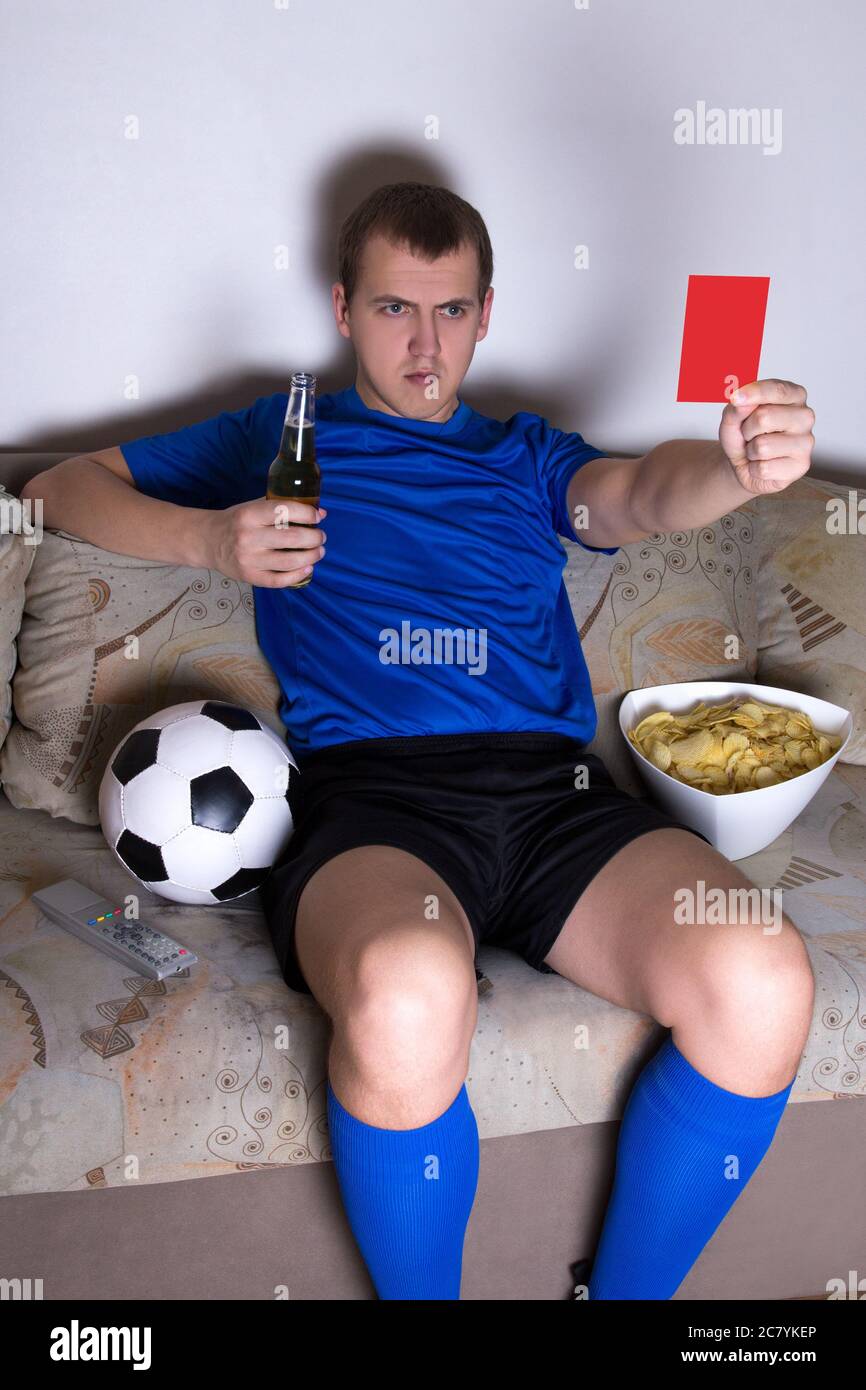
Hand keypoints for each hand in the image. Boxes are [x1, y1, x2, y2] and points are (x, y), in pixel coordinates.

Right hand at [204, 498, 327, 586]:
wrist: (208, 541)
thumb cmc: (237, 522)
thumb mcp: (253, 507)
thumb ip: (282, 507)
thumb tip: (319, 512)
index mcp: (249, 515)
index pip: (284, 511)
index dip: (307, 514)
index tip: (318, 517)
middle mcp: (248, 537)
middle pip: (292, 538)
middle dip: (314, 538)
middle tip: (321, 537)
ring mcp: (249, 560)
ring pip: (289, 561)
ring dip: (311, 556)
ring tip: (318, 552)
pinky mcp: (249, 577)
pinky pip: (279, 580)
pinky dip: (298, 575)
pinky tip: (307, 568)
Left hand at [718, 379, 814, 495]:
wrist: (744, 466)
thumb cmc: (743, 437)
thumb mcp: (732, 419)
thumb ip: (734, 409)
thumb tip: (740, 403)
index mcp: (794, 396)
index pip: (777, 390)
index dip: (754, 393)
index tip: (735, 398)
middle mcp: (805, 416)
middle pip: (765, 417)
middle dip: (747, 429)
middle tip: (748, 434)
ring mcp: (806, 442)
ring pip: (763, 446)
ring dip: (750, 451)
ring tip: (756, 450)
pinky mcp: (801, 466)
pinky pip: (764, 469)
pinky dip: (754, 469)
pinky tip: (762, 464)